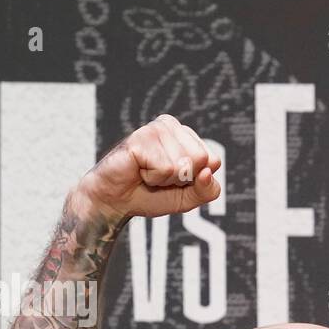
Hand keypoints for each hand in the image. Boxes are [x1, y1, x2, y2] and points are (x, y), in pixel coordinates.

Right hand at [77, 113, 221, 221]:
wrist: (116, 202)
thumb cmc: (151, 195)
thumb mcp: (188, 199)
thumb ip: (208, 190)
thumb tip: (208, 172)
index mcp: (185, 135)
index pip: (213, 160)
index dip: (195, 180)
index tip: (175, 180)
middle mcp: (171, 126)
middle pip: (201, 159)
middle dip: (182, 178)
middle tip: (159, 177)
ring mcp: (155, 129)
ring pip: (183, 164)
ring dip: (165, 179)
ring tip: (147, 173)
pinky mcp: (141, 138)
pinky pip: (165, 167)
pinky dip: (153, 178)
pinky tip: (139, 170)